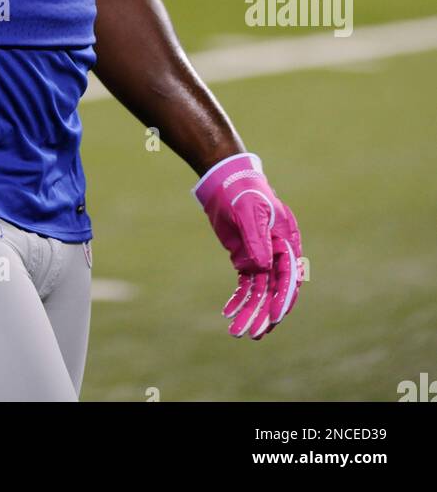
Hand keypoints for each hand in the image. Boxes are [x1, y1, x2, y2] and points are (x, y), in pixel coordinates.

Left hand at [194, 152, 301, 338]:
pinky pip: (246, 285)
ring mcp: (263, 258)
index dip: (283, 298)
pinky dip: (239, 299)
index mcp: (287, 241)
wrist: (225, 181)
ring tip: (237, 332)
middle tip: (254, 334)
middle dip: (265, 314)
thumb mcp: (250, 211)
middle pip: (275, 290)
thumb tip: (263, 268)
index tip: (274, 318)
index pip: (289, 276)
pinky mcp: (247, 259)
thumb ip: (257, 239)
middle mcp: (278, 254)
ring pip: (260, 292)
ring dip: (250, 312)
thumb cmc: (242, 191)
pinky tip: (229, 312)